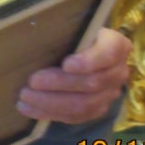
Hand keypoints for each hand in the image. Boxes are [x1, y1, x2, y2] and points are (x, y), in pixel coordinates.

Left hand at [16, 27, 130, 123]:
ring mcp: (109, 93)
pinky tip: (29, 108)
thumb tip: (35, 33)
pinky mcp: (97, 109)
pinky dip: (50, 113)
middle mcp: (118, 71)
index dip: (88, 62)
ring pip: (83, 104)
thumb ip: (64, 31)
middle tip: (32, 82)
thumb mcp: (73, 27)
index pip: (107, 54)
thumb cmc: (74, 33)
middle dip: (59, 84)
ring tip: (25, 97)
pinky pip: (75, 117)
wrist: (82, 49)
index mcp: (117, 45)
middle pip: (92, 83)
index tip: (65, 64)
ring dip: (51, 102)